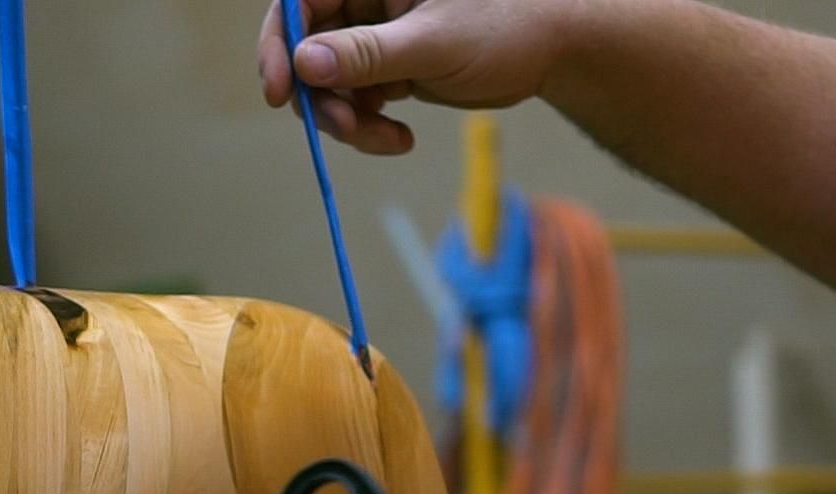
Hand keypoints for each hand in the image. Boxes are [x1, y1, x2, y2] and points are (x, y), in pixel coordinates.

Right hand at [256, 0, 581, 153]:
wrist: (555, 48)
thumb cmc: (508, 24)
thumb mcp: (435, 41)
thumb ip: (368, 54)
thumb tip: (305, 65)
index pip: (300, 0)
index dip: (280, 44)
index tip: (280, 92)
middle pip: (306, 46)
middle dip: (320, 96)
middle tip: (345, 130)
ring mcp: (374, 32)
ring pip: (328, 81)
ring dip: (346, 120)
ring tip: (385, 139)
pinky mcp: (387, 64)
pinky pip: (355, 99)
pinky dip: (368, 126)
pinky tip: (401, 139)